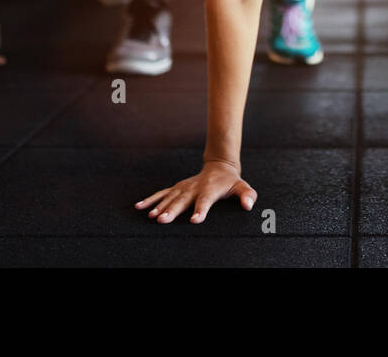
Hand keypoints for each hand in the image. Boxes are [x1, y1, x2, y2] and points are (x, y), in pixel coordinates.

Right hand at [136, 160, 256, 223]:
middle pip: (183, 200)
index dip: (200, 210)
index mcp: (210, 189)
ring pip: (170, 197)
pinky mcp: (176, 188)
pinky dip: (150, 199)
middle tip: (163, 221)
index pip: (205, 201)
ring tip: (152, 217)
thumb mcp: (242, 187)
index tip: (194, 220)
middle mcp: (195, 188)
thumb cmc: (230, 182)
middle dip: (173, 210)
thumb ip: (247, 195)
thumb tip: (248, 205)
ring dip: (160, 206)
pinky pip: (161, 193)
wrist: (219, 166)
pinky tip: (139, 207)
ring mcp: (184, 187)